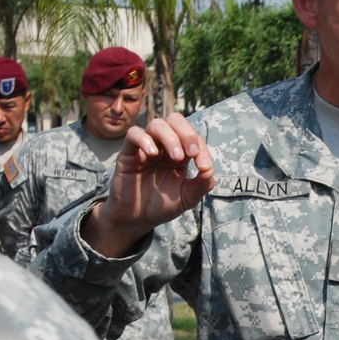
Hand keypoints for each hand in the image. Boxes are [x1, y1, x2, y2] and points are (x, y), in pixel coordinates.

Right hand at [83, 114, 213, 257]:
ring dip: (170, 137)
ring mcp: (146, 147)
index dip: (202, 149)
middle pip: (175, 120)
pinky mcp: (128, 153)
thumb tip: (210, 170)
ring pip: (157, 124)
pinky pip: (133, 134)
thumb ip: (201, 185)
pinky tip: (152, 154)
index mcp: (180, 154)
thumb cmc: (162, 205)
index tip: (204, 167)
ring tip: (176, 158)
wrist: (136, 219)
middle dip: (187, 133)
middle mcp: (163, 146)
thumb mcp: (187, 198)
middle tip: (191, 153)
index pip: (194, 139)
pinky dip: (144, 139)